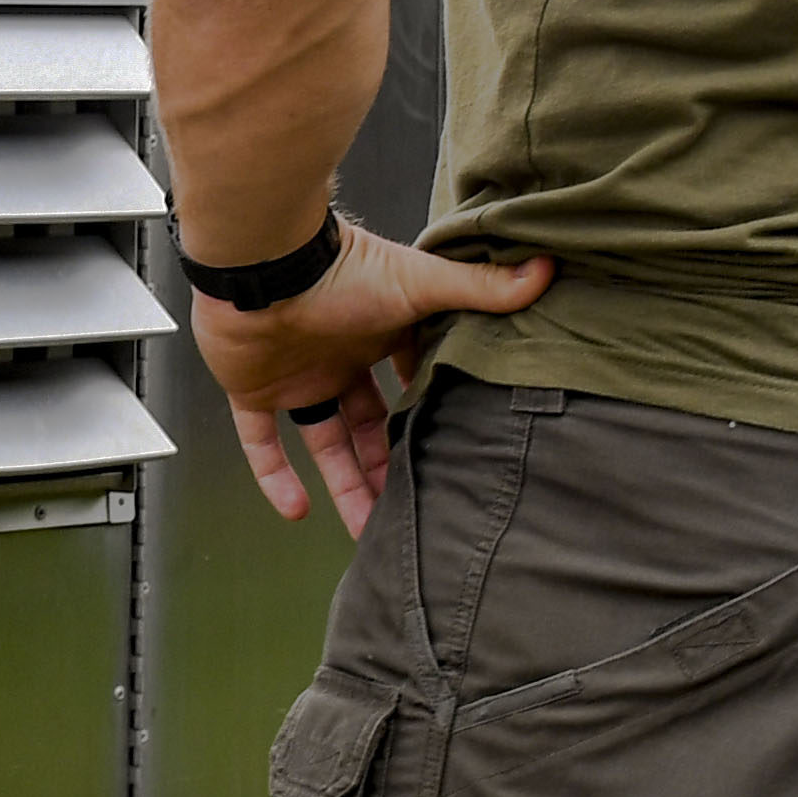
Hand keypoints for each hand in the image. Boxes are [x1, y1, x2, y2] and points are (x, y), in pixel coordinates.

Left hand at [190, 229, 556, 535]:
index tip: (451, 450)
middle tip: (412, 509)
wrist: (261, 265)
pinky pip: (261, 444)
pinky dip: (275, 477)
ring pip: (325, 442)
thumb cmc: (341, 270)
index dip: (427, 412)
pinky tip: (298, 513)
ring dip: (345, 485)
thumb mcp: (421, 283)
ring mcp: (295, 377)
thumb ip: (480, 287)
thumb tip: (546, 271)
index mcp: (379, 333)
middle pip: (369, 424)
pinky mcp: (252, 391)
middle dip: (390, 465)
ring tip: (367, 531)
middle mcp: (339, 358)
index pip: (410, 381)